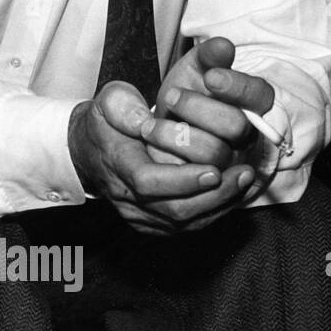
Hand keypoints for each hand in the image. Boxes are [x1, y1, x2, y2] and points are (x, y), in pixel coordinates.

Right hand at [68, 81, 253, 234]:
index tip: (213, 170)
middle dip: (213, 195)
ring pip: (182, 224)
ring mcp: (137, 214)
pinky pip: (184, 227)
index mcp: (116, 163)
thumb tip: (145, 120)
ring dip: (218, 205)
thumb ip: (124, 105)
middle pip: (172, 210)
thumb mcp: (108, 102)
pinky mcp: (149, 224)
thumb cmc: (104, 123)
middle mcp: (125, 195)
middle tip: (243, 173)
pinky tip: (232, 195)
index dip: (182, 180)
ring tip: (244, 181)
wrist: (86, 151)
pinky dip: (212, 213)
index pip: (147, 181)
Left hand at [138, 36, 276, 201]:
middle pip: (237, 126)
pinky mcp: (210, 191)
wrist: (159, 132)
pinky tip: (151, 147)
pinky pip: (196, 185)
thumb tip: (223, 45)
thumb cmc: (184, 97)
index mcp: (253, 106)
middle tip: (170, 96)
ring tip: (149, 125)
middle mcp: (248, 138)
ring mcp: (231, 166)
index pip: (261, 95)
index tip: (211, 76)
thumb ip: (209, 57)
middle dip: (199, 109)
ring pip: (213, 155)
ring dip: (176, 137)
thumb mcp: (193, 71)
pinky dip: (168, 165)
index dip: (237, 86)